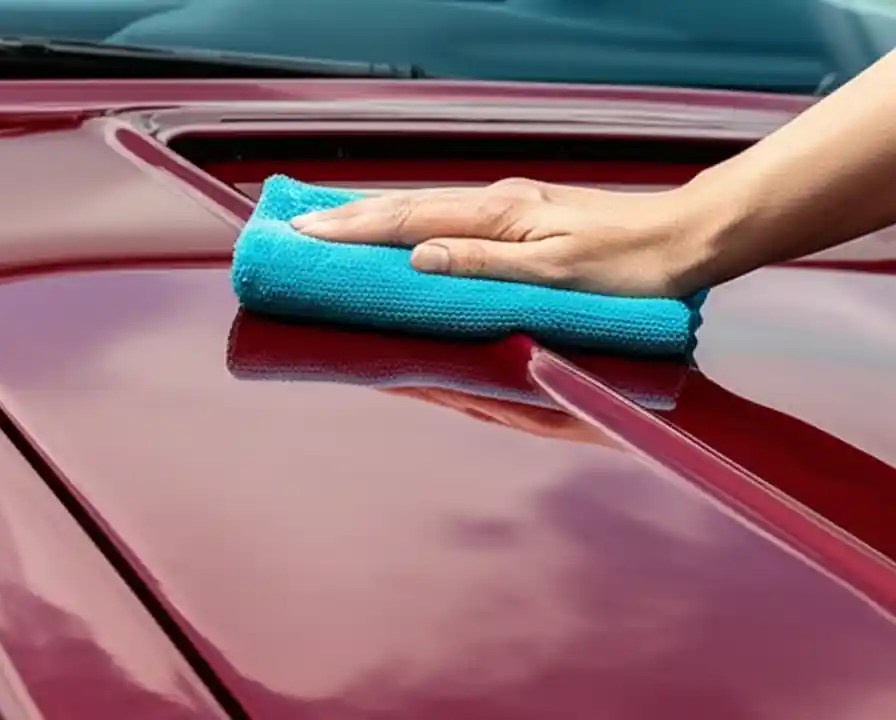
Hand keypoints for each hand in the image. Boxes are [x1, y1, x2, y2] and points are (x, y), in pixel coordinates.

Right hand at [290, 178, 726, 297]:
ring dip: (375, 217)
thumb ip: (485, 265)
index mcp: (500, 215)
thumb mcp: (558, 274)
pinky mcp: (524, 218)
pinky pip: (450, 218)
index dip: (353, 228)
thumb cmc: (631, 266)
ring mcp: (510, 208)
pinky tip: (401, 233)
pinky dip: (411, 224)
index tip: (304, 232)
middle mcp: (498, 203)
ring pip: (426, 209)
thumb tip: (417, 259)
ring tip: (330, 226)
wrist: (689, 239)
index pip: (409, 221)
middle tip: (296, 226)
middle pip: (407, 207)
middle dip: (349, 216)